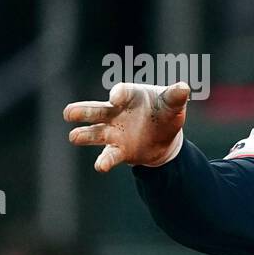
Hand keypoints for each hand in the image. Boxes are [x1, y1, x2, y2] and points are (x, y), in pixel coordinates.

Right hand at [63, 82, 189, 171]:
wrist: (165, 137)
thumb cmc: (165, 113)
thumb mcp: (172, 105)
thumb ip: (175, 97)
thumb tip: (184, 88)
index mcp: (129, 96)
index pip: (121, 92)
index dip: (118, 94)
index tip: (117, 98)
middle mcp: (115, 112)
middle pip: (95, 110)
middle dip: (83, 111)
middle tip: (69, 113)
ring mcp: (113, 132)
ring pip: (94, 133)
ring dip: (83, 135)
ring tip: (74, 137)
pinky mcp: (118, 150)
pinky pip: (108, 155)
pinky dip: (105, 161)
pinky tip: (101, 166)